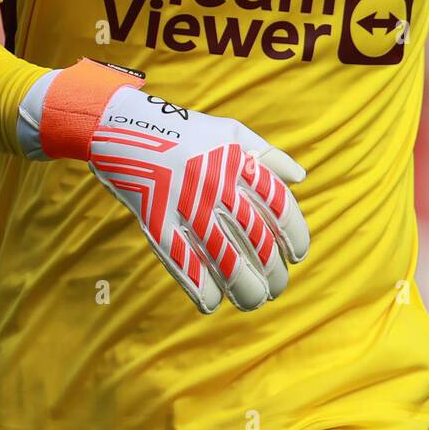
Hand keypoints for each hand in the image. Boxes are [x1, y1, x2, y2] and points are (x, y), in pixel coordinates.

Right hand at [90, 86, 309, 314]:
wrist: (128, 128)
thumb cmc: (187, 133)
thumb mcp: (232, 133)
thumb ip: (267, 155)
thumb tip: (301, 178)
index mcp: (238, 163)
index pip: (279, 206)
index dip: (294, 236)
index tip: (297, 256)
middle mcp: (216, 185)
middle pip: (256, 239)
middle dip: (272, 271)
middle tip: (277, 288)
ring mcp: (185, 205)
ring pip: (224, 258)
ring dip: (244, 287)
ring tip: (253, 301)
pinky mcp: (157, 220)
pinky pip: (182, 261)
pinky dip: (200, 286)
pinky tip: (212, 301)